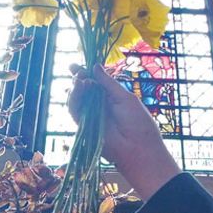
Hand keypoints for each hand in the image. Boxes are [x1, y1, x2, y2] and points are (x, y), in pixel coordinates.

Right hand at [68, 64, 179, 198]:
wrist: (138, 147)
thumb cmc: (138, 122)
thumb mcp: (125, 97)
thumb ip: (108, 83)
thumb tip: (95, 66)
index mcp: (111, 97)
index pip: (94, 83)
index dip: (85, 73)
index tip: (76, 65)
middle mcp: (99, 106)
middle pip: (82, 90)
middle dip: (77, 78)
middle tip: (75, 69)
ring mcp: (91, 116)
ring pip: (76, 99)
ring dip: (76, 88)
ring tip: (81, 79)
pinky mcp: (84, 126)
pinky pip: (74, 111)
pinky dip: (74, 99)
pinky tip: (80, 88)